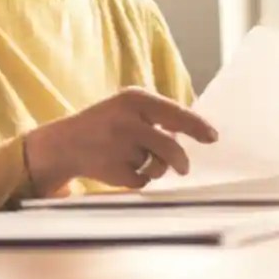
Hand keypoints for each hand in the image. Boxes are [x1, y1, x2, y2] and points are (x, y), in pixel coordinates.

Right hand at [24, 87, 217, 195]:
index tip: (213, 137)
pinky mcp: (113, 170)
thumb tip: (195, 131)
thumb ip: (159, 116)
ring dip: (155, 167)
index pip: (176, 113)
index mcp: (134, 99)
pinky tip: (120, 167)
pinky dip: (138, 178)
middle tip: (184, 167)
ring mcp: (119, 147)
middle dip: (180, 160)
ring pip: (157, 166)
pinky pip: (142, 180)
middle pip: (171, 146)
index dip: (198, 127)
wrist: (65, 143)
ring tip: (137, 160)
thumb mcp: (128, 107)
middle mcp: (127, 120)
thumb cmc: (106, 123)